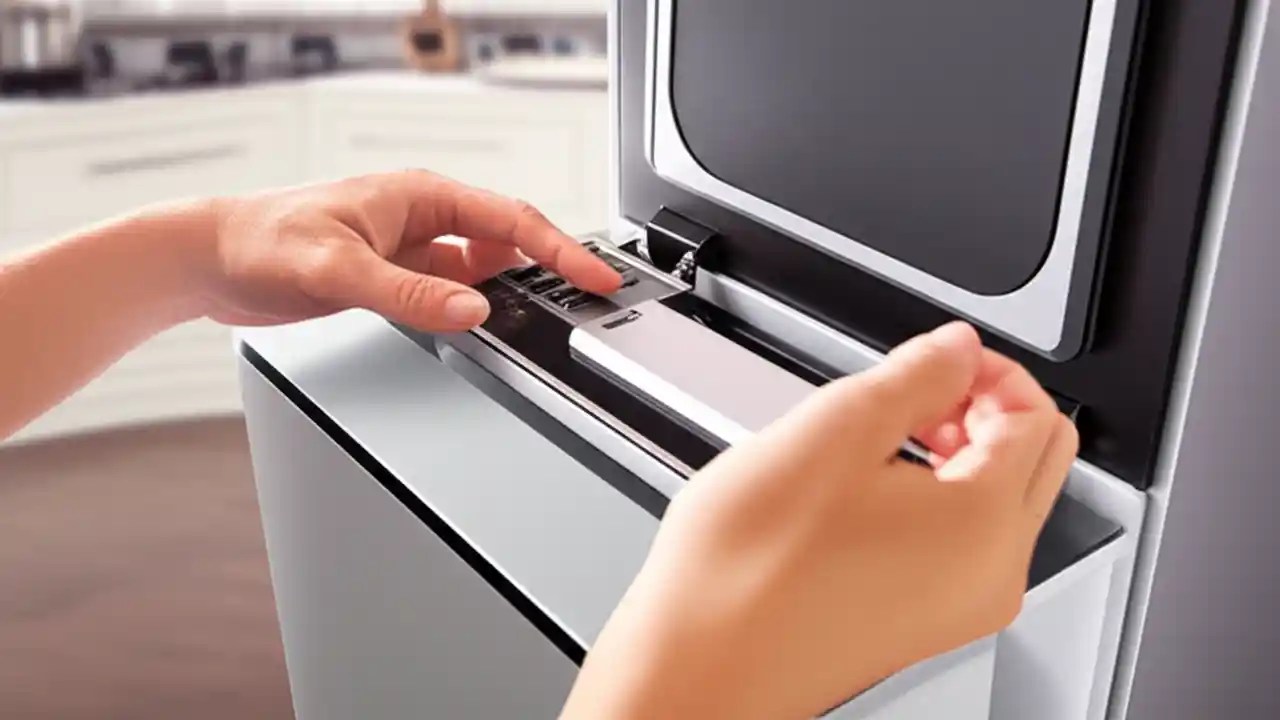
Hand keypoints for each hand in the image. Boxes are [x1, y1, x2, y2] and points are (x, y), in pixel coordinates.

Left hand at [196, 171, 620, 328]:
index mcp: (421, 195)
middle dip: (552, 267)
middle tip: (591, 298)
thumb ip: (409, 293)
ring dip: (515, 289)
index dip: (561, 249)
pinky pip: (454, 291)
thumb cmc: (261, 241)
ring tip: (550, 317)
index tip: (597, 274)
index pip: (511, 220)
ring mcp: (412, 249)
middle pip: (509, 240)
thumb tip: (474, 310)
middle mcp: (423, 218)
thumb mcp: (338, 268)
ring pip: (484, 268)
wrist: (210, 261)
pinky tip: (485, 326)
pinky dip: (477, 308)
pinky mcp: (396, 277)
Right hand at [561, 322, 1077, 719]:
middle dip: (983, 411)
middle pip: (1032, 461)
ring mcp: (959, 606)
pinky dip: (930, 499)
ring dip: (955, 452)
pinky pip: (959, 542)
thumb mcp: (832, 431)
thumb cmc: (748, 570)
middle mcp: (991, 576)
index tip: (939, 358)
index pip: (1036, 417)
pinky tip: (861, 490)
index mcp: (984, 525)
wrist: (700, 663)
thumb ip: (914, 375)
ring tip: (873, 440)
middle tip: (913, 394)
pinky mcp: (923, 622)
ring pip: (995, 502)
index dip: (989, 370)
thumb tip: (958, 349)